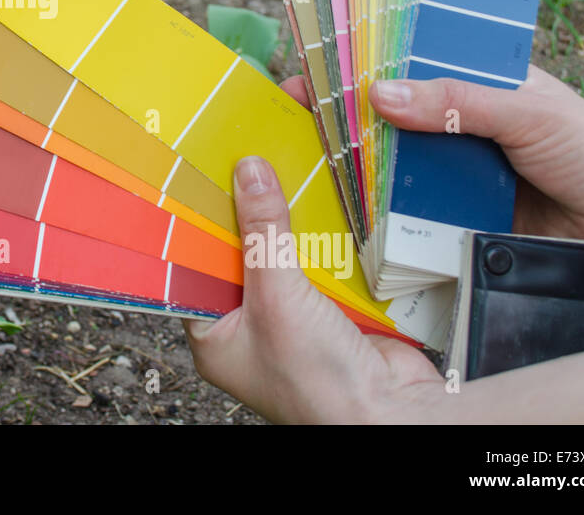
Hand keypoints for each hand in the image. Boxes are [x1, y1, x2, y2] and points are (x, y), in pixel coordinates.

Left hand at [184, 156, 442, 422]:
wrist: (391, 413)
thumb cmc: (318, 383)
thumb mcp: (277, 296)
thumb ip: (262, 233)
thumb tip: (249, 175)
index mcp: (216, 336)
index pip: (192, 269)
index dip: (197, 227)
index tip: (200, 181)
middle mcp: (248, 329)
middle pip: (240, 258)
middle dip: (247, 220)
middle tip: (242, 169)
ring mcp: (289, 321)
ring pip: (281, 259)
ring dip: (286, 228)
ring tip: (277, 179)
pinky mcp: (328, 313)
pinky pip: (317, 266)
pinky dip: (321, 243)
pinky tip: (318, 209)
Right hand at [280, 68, 583, 298]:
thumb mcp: (530, 113)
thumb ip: (458, 102)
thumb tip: (380, 93)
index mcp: (479, 84)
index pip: (408, 63)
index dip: (358, 63)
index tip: (311, 70)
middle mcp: (461, 126)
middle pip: (391, 118)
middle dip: (344, 118)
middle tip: (293, 122)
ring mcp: (458, 175)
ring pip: (395, 168)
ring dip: (357, 171)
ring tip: (306, 169)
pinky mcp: (460, 221)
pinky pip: (412, 216)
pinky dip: (382, 217)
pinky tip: (345, 217)